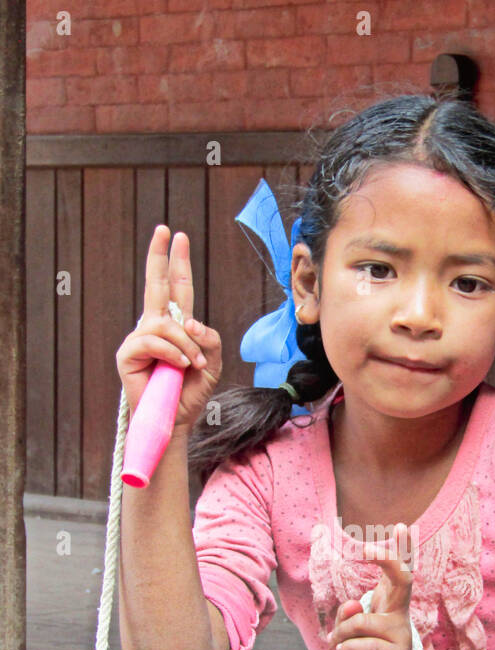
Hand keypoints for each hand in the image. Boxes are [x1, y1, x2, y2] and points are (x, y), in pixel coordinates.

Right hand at [115, 226, 221, 429]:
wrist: (175, 419)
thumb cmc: (191, 392)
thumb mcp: (212, 363)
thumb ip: (210, 339)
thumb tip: (190, 322)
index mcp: (176, 326)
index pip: (177, 289)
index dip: (177, 263)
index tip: (177, 236)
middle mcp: (155, 327)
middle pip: (156, 285)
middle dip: (160, 256)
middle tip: (164, 229)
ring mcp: (140, 339)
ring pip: (166, 324)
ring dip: (185, 345)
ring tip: (191, 365)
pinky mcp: (128, 354)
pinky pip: (153, 341)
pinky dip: (171, 353)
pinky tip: (178, 367)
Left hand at [327, 525, 418, 649]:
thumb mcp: (354, 632)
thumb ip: (348, 616)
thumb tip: (351, 604)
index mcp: (391, 603)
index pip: (400, 570)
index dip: (402, 548)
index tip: (400, 526)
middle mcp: (400, 614)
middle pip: (402, 579)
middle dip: (387, 560)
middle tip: (367, 550)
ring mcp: (401, 635)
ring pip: (362, 621)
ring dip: (342, 633)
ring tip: (338, 646)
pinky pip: (364, 645)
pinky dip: (347, 649)